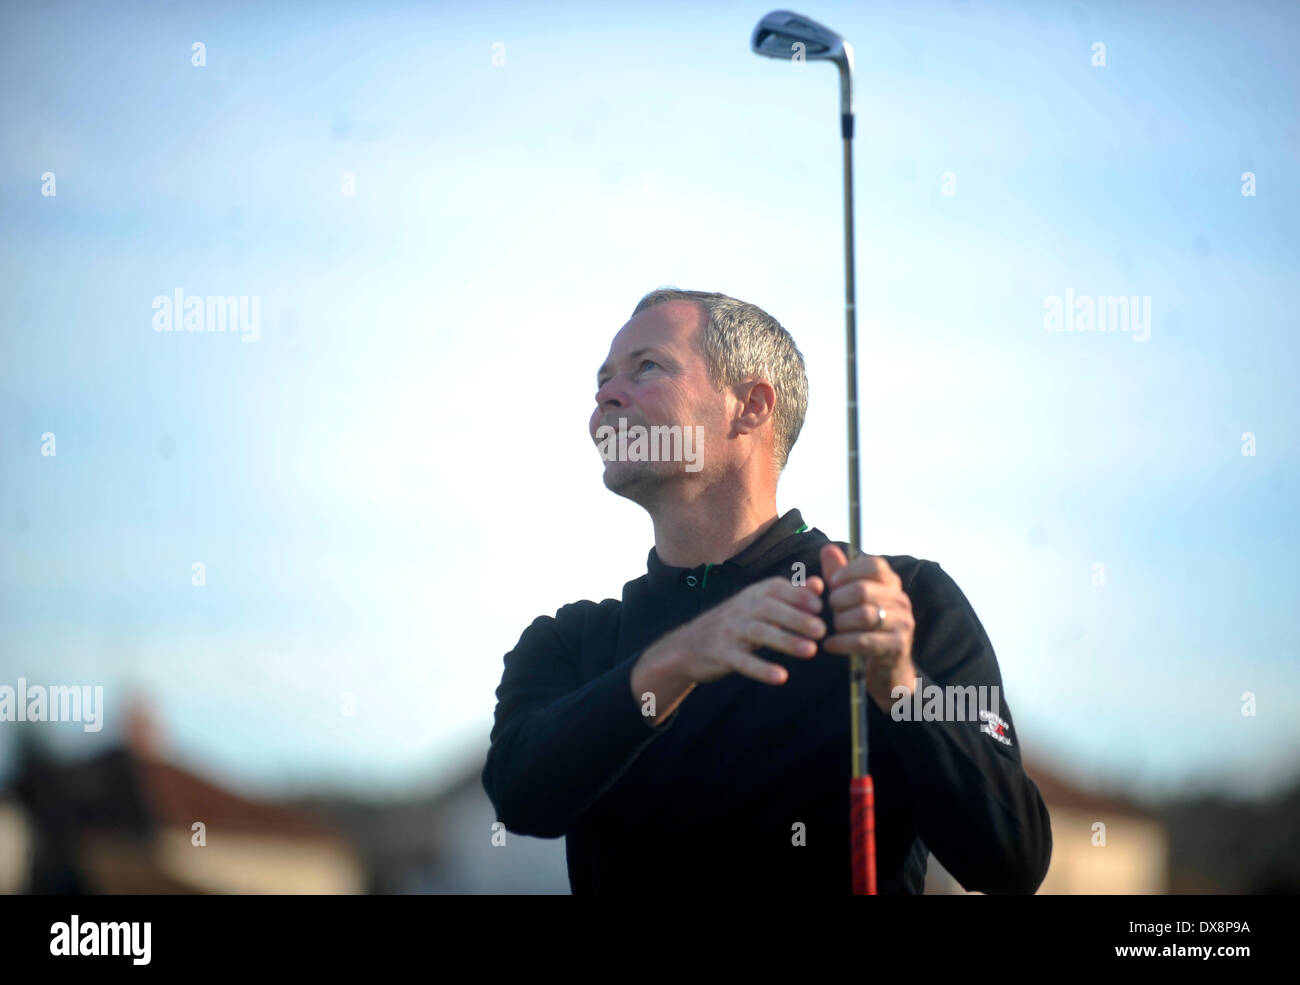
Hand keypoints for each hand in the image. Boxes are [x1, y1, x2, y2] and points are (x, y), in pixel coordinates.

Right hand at [657, 574, 828, 686]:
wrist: (687, 646)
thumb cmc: (733, 624)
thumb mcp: (757, 604)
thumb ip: (789, 595)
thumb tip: (818, 584)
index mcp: (751, 594)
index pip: (775, 588)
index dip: (798, 595)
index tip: (820, 606)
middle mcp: (740, 609)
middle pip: (769, 609)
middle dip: (796, 618)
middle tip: (821, 630)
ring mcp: (728, 631)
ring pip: (758, 633)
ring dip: (785, 641)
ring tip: (810, 651)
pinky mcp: (720, 654)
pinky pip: (742, 661)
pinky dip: (761, 668)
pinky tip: (781, 677)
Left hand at [820, 545, 916, 712]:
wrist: (887, 667)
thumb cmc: (864, 626)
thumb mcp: (850, 598)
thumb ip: (839, 574)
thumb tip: (827, 548)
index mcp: (891, 583)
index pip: (875, 565)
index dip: (848, 571)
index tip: (833, 583)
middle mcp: (901, 600)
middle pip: (863, 591)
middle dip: (838, 600)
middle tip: (829, 608)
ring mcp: (903, 623)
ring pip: (864, 615)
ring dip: (840, 622)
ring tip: (832, 627)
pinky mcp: (897, 646)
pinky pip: (864, 641)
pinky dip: (841, 643)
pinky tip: (830, 644)